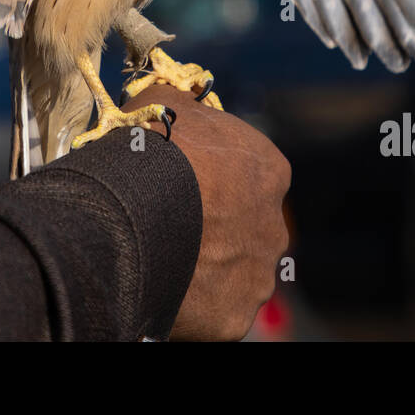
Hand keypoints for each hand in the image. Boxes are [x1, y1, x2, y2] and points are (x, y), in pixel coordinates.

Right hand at [121, 85, 290, 340]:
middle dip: (216, 230)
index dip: (213, 180)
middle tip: (170, 225)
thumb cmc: (155, 148)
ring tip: (162, 258)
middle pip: (245, 230)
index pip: (250, 177)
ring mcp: (258, 275)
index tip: (182, 184)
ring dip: (207, 271)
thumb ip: (179, 103)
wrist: (139, 208)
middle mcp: (274, 225)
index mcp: (270, 171)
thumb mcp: (164, 103)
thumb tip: (173, 97)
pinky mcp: (235, 318)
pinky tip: (163, 287)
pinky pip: (213, 313)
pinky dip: (192, 307)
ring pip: (234, 275)